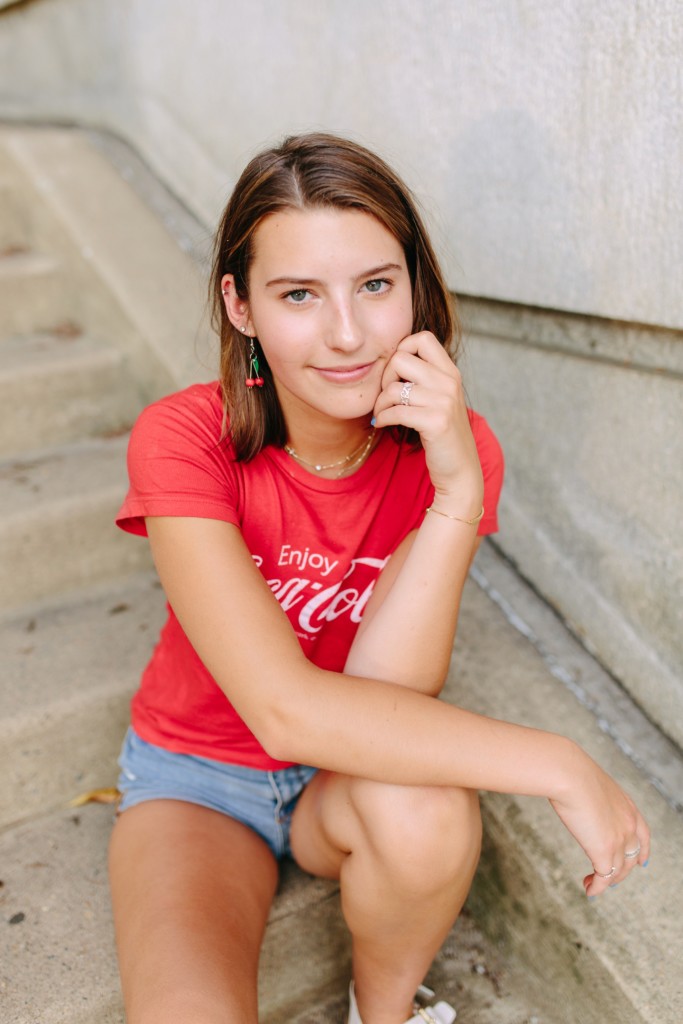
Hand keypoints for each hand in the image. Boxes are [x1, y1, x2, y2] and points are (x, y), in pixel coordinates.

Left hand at [373, 332, 482, 508]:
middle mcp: (450, 382)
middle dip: (385, 376)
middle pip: (401, 358)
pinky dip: (382, 418)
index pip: (422, 338)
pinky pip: (395, 411)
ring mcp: (444, 401)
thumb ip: (425, 378)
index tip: (396, 373)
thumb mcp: (440, 399)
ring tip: (380, 414)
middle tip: (385, 396)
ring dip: (379, 403)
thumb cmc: (442, 435)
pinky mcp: (436, 422)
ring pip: (394, 387)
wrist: (460, 470)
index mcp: (451, 372)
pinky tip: (381, 424)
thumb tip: (391, 360)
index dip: (401, 349)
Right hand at [549, 748, 650, 896]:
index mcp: (627, 806)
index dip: (643, 851)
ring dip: (606, 881)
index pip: (643, 835)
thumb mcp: (589, 783)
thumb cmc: (571, 772)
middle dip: (621, 871)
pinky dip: (597, 887)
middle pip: (631, 857)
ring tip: (591, 884)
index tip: (641, 863)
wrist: (569, 774)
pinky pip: (603, 877)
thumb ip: (589, 793)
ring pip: (618, 870)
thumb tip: (572, 791)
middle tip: (608, 878)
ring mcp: (618, 840)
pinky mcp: (603, 851)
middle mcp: (628, 825)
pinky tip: (588, 890)